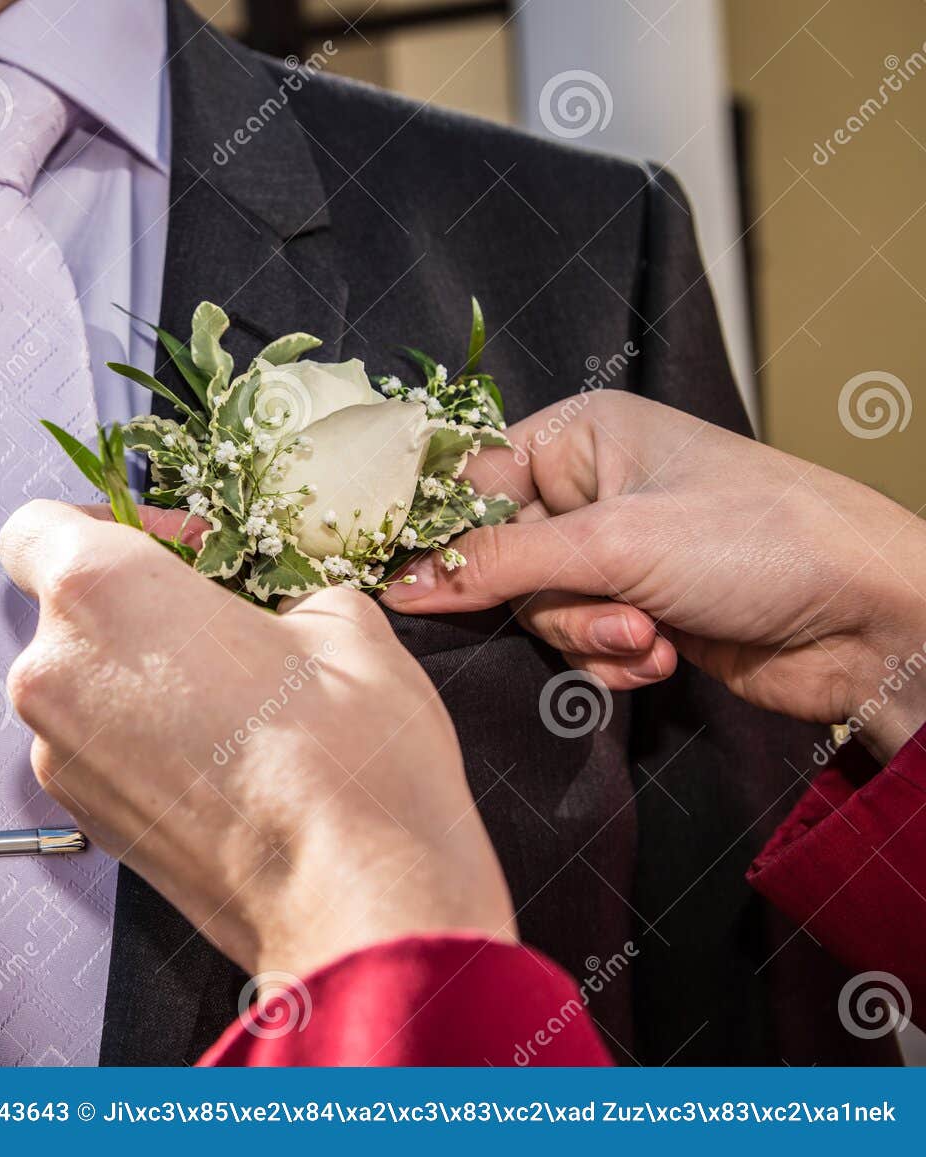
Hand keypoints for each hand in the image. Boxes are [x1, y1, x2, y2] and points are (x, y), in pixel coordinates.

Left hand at [0, 500, 515, 981]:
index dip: (97, 525)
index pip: (32, 529)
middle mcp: (53, 670)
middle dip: (132, 610)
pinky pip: (95, 751)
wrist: (356, 896)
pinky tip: (220, 759)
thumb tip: (275, 614)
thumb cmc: (347, 753)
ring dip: (137, 681)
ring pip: (79, 687)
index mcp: (98, 590)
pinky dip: (139, 743)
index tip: (161, 544)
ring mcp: (58, 755)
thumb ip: (274, 593)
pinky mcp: (83, 819)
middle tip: (214, 622)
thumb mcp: (339, 621)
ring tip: (232, 703)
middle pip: (62, 613)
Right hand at [382, 391, 925, 761]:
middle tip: (617, 611)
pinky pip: (580, 646)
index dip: (447, 538)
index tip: (412, 585)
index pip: (469, 484)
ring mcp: (616, 553)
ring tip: (655, 636)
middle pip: (500, 560)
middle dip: (556, 602)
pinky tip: (666, 656)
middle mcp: (591, 489)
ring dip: (592, 637)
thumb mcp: (612, 544)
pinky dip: (615, 662)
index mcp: (580, 436)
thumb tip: (398, 583)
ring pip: (540, 612)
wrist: (870, 619)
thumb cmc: (753, 542)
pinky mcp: (639, 611)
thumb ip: (494, 566)